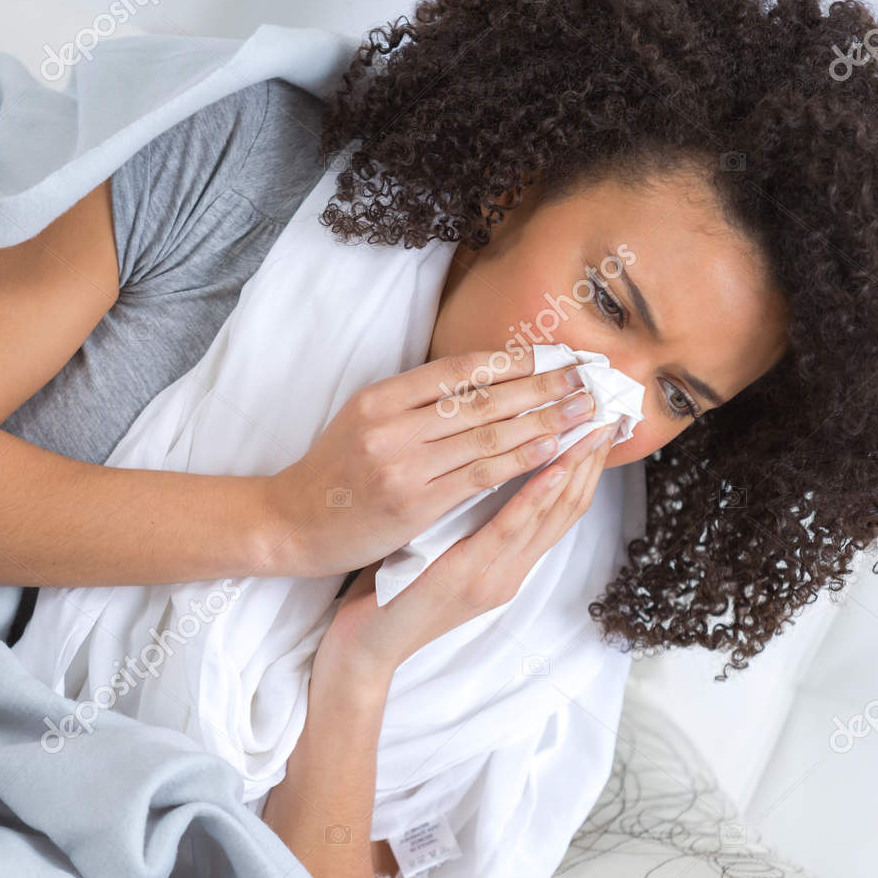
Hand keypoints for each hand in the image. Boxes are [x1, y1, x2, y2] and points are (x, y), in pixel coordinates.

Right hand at [264, 350, 597, 577]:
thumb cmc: (334, 472)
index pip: (460, 368)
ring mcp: (402, 464)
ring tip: (583, 410)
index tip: (555, 354)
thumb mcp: (364, 419)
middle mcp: (392, 424)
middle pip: (482, 397)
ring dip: (543, 420)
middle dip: (542, 386)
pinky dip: (519, 459)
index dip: (513, 360)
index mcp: (381, 396)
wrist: (290, 523)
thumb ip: (415, 401)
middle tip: (587, 375)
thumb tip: (481, 381)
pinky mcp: (413, 503)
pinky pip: (477, 475)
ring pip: (487, 434)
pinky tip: (551, 448)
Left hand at [312, 424, 614, 683]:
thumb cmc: (393, 592)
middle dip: (590, 457)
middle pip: (566, 508)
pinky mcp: (463, 580)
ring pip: (547, 517)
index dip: (585, 463)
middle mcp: (509, 571)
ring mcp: (490, 577)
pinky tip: (549, 470)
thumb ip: (471, 516)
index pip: (561, 507)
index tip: (598, 419)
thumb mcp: (441, 549)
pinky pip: (505, 533)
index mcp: (506, 562)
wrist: (364, 649)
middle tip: (610, 410)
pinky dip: (532, 500)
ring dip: (574, 468)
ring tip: (592, 427)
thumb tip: (486, 464)